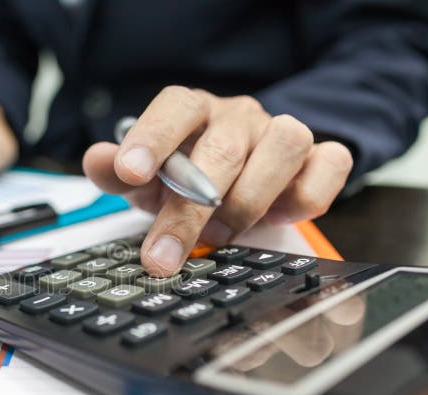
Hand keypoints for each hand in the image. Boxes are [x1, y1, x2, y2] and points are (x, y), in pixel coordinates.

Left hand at [83, 87, 352, 276]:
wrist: (235, 178)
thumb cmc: (186, 176)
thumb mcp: (146, 178)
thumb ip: (117, 172)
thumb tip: (98, 161)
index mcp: (192, 111)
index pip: (174, 106)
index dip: (152, 137)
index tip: (130, 172)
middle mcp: (239, 117)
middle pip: (222, 148)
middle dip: (189, 210)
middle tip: (163, 255)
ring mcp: (281, 133)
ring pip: (284, 146)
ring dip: (247, 201)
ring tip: (220, 237)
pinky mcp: (319, 157)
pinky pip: (330, 164)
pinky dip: (306, 196)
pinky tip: (276, 218)